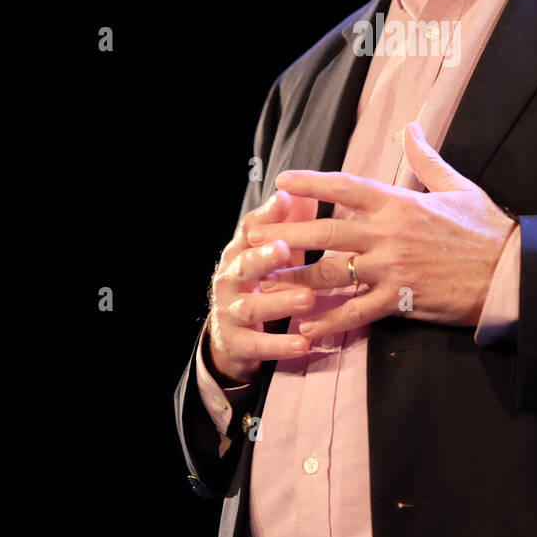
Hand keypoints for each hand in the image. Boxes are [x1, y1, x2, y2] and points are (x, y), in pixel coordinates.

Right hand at [205, 187, 318, 384]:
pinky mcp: (237, 343)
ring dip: (279, 302)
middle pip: (244, 265)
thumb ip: (287, 225)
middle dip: (263, 257)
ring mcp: (230, 312)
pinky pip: (258, 345)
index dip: (266, 215)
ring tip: (307, 298)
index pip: (250, 229)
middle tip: (285, 248)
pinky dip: (279, 345)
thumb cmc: (262, 282)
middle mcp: (230, 279)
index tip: (286, 200)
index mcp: (239, 252)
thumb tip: (304, 190)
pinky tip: (302, 345)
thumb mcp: (273, 254)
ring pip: (252, 306)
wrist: (232, 336)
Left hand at [245, 121, 516, 339]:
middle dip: (284, 234)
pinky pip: (354, 312)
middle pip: (323, 232)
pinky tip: (305, 326)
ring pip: (330, 273)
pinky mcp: (398, 300)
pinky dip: (328, 321)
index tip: (282, 182)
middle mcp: (387, 234)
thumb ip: (426, 159)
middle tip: (251, 237)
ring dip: (294, 277)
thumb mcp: (457, 186)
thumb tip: (412, 128)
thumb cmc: (487, 229)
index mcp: (399, 202)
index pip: (344, 187)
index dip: (310, 183)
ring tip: (264, 281)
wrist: (512, 274)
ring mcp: (390, 269)